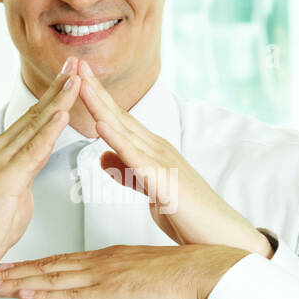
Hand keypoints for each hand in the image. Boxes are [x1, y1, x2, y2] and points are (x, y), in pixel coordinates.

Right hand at [0, 65, 80, 298]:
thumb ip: (25, 169)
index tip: (71, 76)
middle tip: (77, 63)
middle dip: (58, 88)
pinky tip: (62, 114)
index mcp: (0, 152)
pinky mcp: (3, 179)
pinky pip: (33, 151)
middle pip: (34, 114)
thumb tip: (36, 158)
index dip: (53, 97)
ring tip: (76, 79)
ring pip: (35, 126)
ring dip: (58, 101)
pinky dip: (49, 131)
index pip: (32, 119)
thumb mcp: (14, 192)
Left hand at [0, 243, 248, 298]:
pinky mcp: (110, 294)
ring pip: (49, 279)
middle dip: (13, 272)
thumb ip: (135, 284)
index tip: (10, 269)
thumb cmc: (191, 278)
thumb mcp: (153, 278)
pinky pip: (68, 296)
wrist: (211, 274)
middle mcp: (101, 264)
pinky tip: (20, 293)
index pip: (64, 263)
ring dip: (15, 282)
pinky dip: (41, 294)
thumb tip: (129, 293)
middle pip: (48, 268)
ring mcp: (103, 277)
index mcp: (112, 259)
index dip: (34, 267)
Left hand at [70, 56, 271, 255]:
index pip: (118, 119)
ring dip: (101, 104)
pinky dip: (117, 140)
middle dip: (95, 89)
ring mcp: (162, 162)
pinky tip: (101, 125)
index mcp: (151, 152)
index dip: (96, 97)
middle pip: (119, 115)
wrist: (223, 238)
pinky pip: (136, 158)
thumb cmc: (190, 216)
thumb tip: (102, 157)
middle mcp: (157, 149)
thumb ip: (126, 172)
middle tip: (74, 61)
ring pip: (124, 129)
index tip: (76, 75)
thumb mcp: (150, 190)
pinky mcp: (165, 181)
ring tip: (81, 82)